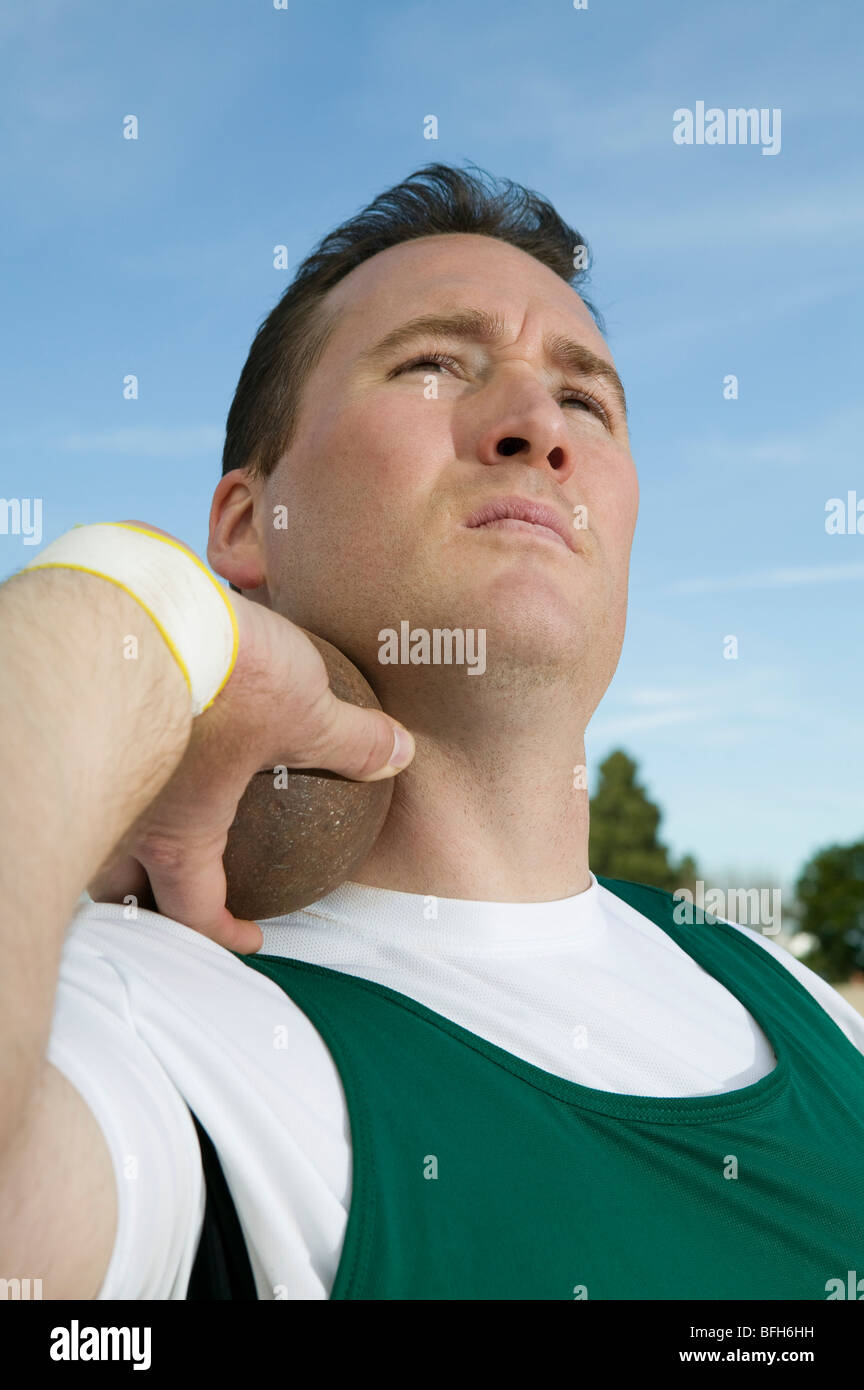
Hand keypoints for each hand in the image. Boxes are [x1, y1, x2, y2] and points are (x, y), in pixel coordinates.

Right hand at [88, 531, 413, 953]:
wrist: (138, 609)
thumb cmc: (220, 677)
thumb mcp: (306, 712)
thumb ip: (350, 741)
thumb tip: (398, 754)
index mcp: (177, 835)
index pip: (192, 909)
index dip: (221, 931)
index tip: (249, 932)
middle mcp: (124, 816)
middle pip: (119, 882)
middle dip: (145, 895)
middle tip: (179, 887)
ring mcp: (98, 768)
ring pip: (97, 822)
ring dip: (125, 830)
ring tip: (155, 813)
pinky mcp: (88, 710)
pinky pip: (101, 753)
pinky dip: (127, 757)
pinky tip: (157, 723)